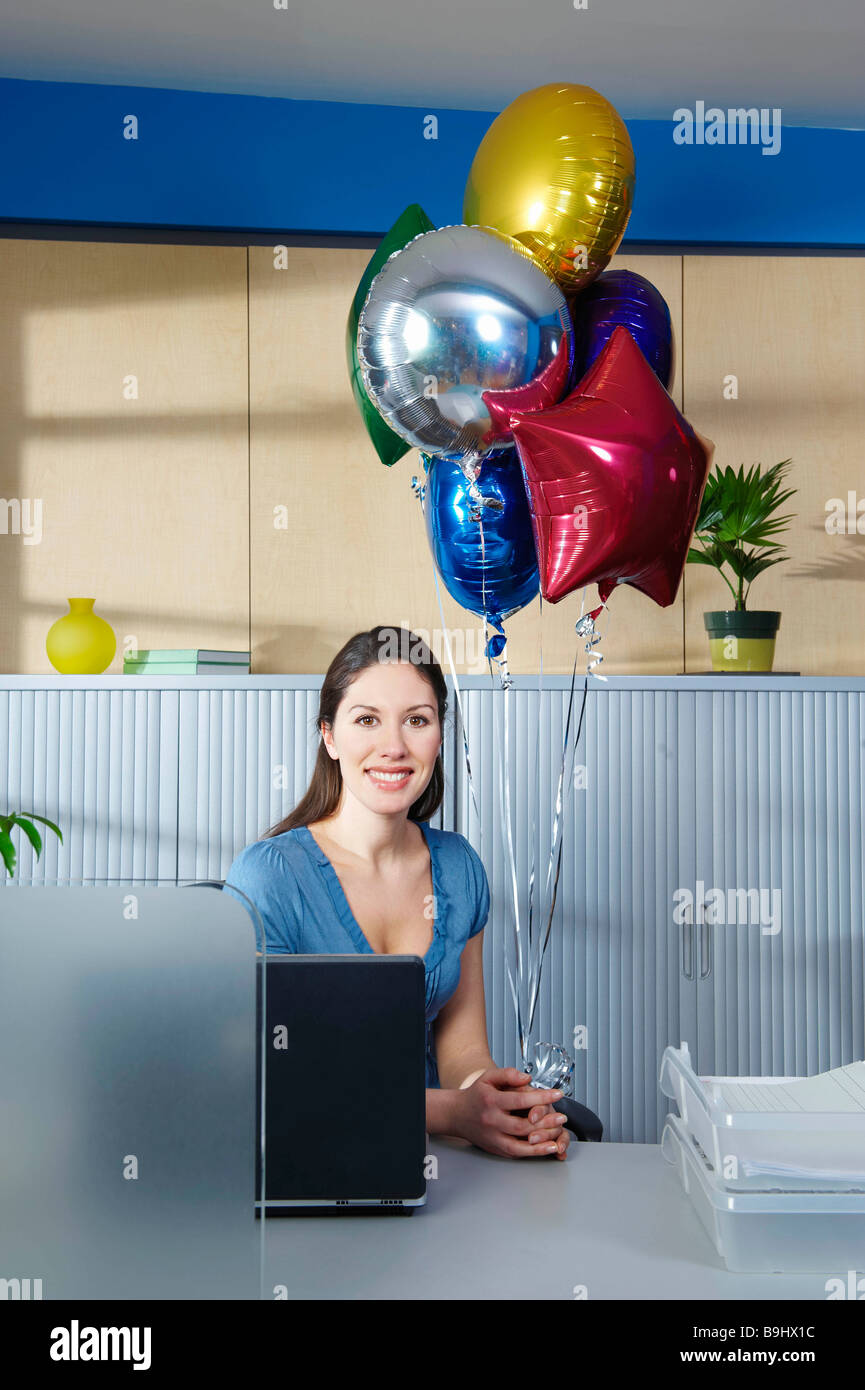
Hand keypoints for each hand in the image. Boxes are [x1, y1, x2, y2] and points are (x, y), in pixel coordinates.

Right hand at [452, 1066, 569, 1159]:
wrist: (457, 1114)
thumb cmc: (477, 1094)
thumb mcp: (489, 1078)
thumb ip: (508, 1074)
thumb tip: (528, 1078)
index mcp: (491, 1101)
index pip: (520, 1100)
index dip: (541, 1098)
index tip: (558, 1094)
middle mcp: (491, 1121)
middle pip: (522, 1126)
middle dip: (546, 1122)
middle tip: (562, 1117)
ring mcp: (493, 1138)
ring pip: (520, 1145)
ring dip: (542, 1143)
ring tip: (558, 1135)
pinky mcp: (495, 1149)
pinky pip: (516, 1153)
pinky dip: (533, 1152)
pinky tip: (547, 1148)